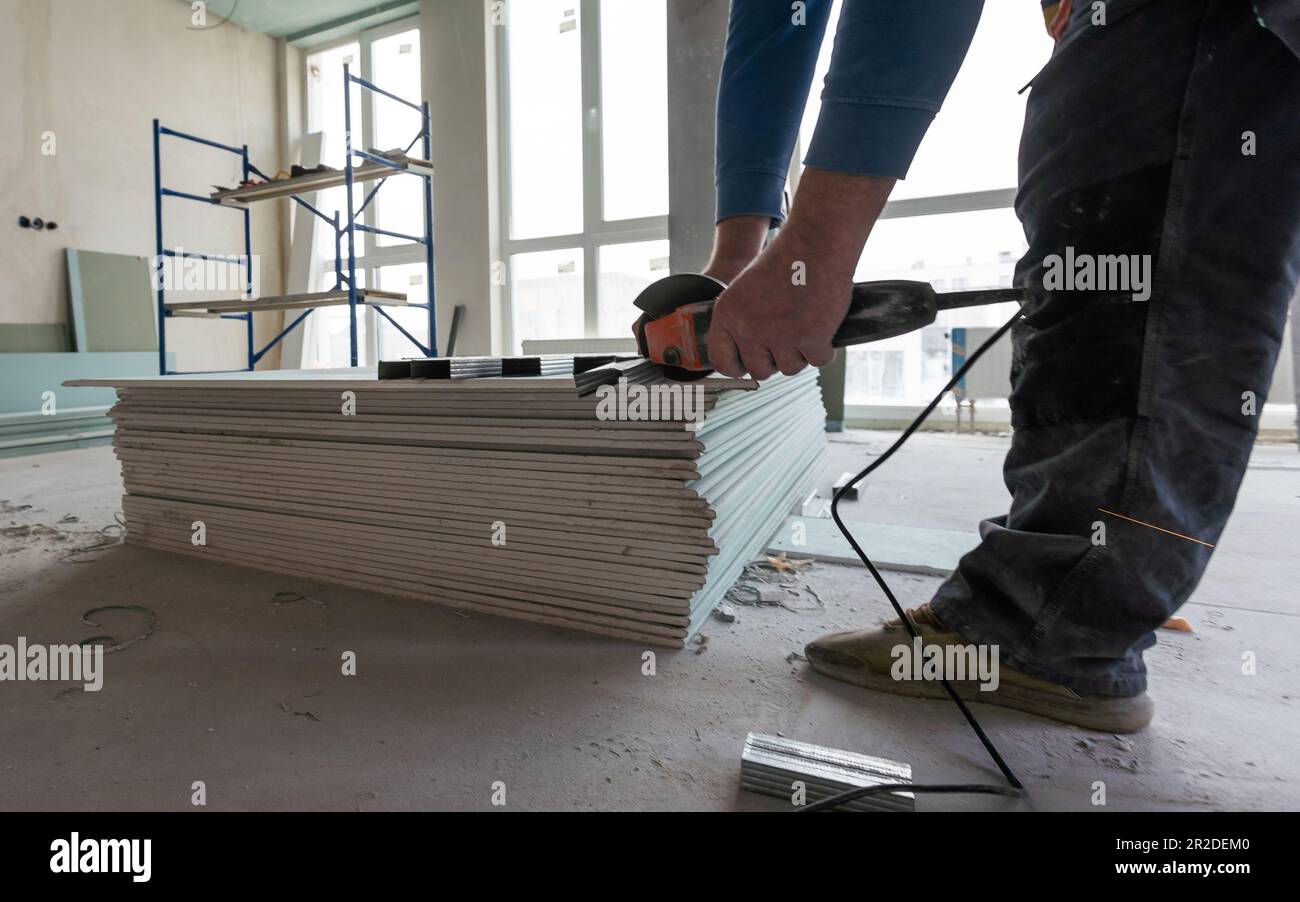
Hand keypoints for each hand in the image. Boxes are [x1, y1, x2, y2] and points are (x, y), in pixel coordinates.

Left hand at [706, 232, 849, 378]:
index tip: (746, 366)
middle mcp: (750, 328)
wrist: (816, 243)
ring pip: (790, 368)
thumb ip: (742, 320)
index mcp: (728, 314)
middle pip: (760, 371)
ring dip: (800, 353)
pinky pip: (818, 360)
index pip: (722, 361)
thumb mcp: (746, 288)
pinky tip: (823, 327)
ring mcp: (781, 335)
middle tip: (786, 340)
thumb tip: (747, 353)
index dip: (737, 367)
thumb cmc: (786, 260)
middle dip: (774, 360)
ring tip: (805, 325)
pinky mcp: (811, 337)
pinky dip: (824, 348)